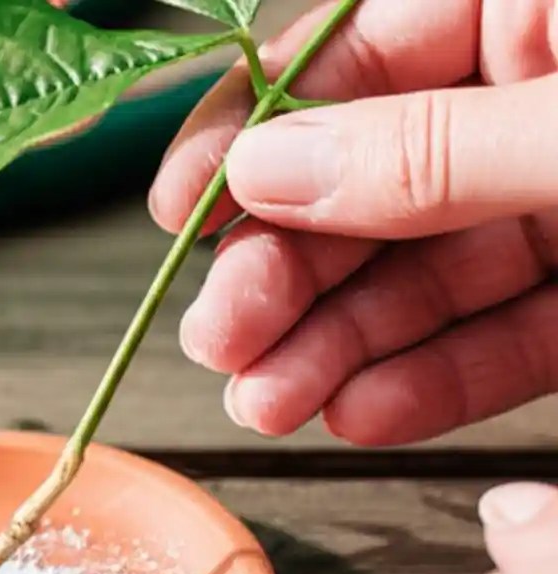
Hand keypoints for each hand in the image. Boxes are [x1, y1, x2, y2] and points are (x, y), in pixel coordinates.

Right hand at [150, 0, 557, 444]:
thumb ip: (430, 150)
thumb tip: (266, 172)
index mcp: (530, 4)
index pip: (347, 56)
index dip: (247, 137)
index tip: (174, 211)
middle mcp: (534, 95)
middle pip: (371, 180)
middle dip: (284, 273)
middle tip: (220, 340)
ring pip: (429, 268)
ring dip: (339, 347)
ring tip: (268, 403)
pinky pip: (511, 328)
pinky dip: (440, 379)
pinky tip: (366, 411)